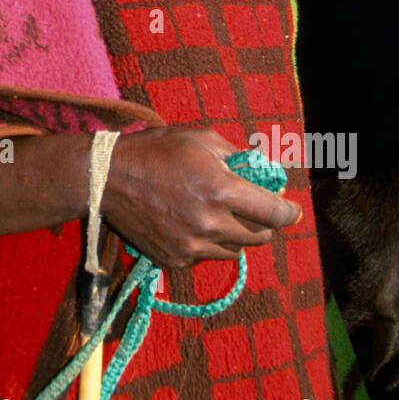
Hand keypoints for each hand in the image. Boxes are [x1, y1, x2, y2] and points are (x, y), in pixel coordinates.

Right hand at [102, 126, 301, 268]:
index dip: (289, 212)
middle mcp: (210, 224)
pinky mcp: (175, 260)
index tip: (291, 210)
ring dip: (235, 235)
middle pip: (260, 238)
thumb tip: (262, 172)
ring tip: (217, 214)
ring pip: (235, 251)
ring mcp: (192, 247)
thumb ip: (237, 157)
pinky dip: (207, 243)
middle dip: (263, 223)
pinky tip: (191, 223)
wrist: (107, 179)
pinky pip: (206, 256)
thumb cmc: (155, 150)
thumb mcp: (200, 139)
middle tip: (253, 209)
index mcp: (221, 191)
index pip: (274, 214)